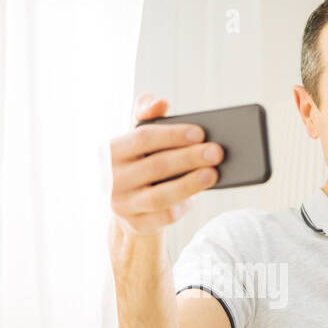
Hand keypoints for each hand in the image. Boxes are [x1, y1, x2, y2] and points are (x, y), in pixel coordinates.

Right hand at [108, 94, 222, 235]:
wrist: (128, 203)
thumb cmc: (140, 160)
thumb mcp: (138, 135)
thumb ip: (147, 112)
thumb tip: (161, 103)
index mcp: (110, 151)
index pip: (143, 138)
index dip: (173, 135)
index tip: (201, 132)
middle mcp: (111, 179)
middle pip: (156, 167)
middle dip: (189, 158)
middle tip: (216, 152)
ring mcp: (121, 205)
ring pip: (159, 196)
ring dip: (190, 184)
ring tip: (213, 174)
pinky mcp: (135, 225)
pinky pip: (164, 217)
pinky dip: (183, 206)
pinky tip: (196, 195)